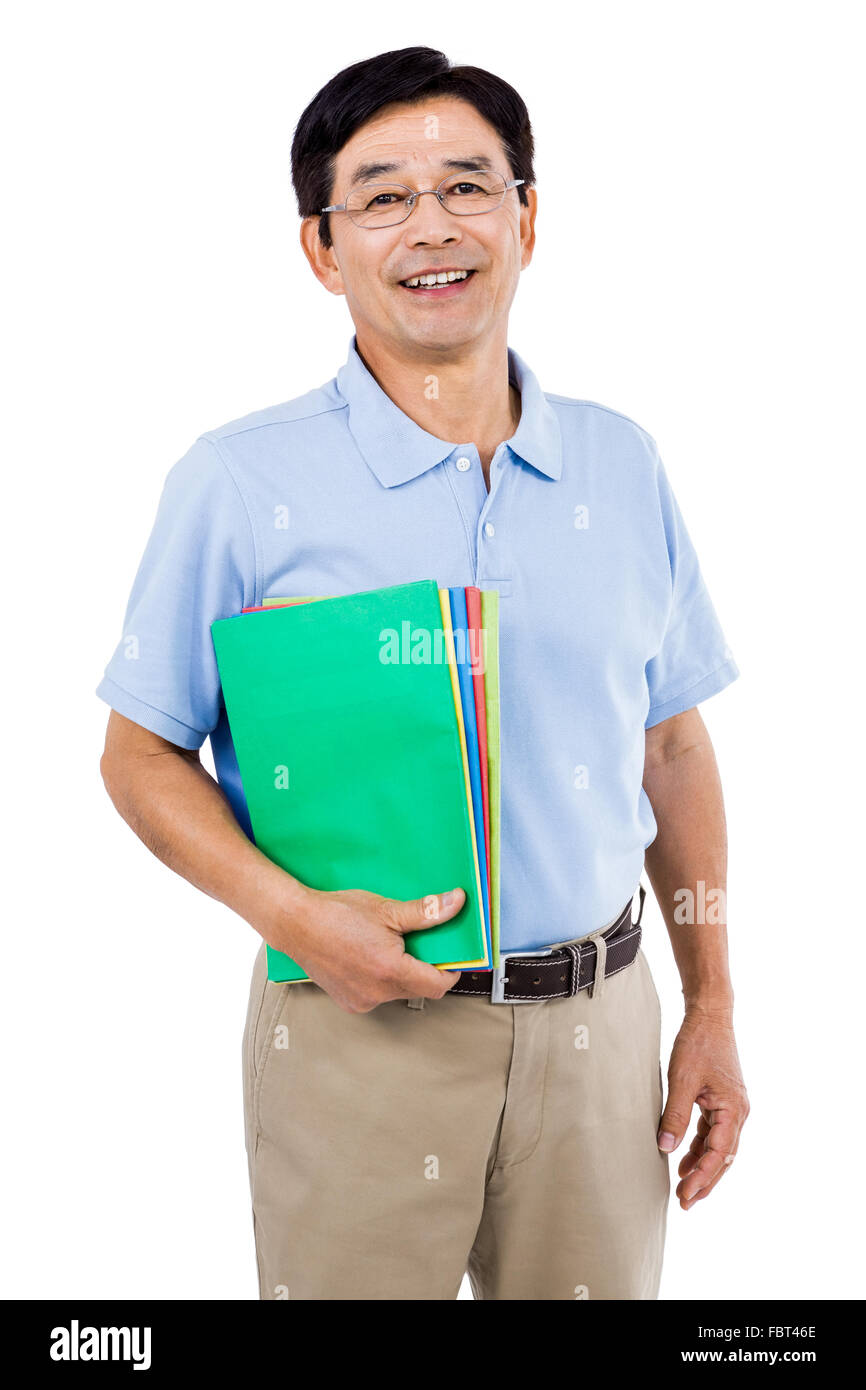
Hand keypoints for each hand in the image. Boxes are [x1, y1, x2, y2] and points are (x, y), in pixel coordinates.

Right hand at [273, 884, 465, 1012]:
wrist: (295, 924)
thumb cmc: (336, 914)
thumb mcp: (386, 909)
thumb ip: (425, 911)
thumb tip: (454, 904)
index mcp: (390, 971)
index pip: (438, 985)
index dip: (450, 971)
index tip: (452, 956)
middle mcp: (376, 993)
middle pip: (419, 989)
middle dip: (424, 968)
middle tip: (417, 943)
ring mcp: (361, 1000)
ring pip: (398, 992)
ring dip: (402, 974)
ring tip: (389, 947)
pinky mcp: (349, 1002)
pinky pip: (378, 995)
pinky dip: (382, 980)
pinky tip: (371, 957)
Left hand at [657, 1005, 748, 1209]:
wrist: (709, 1015)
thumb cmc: (698, 1043)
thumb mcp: (682, 1079)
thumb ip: (675, 1115)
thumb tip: (666, 1148)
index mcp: (734, 1109)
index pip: (719, 1154)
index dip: (702, 1177)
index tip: (685, 1195)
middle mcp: (738, 1111)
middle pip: (724, 1157)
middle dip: (705, 1180)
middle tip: (685, 1202)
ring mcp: (731, 1106)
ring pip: (719, 1146)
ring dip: (702, 1166)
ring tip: (684, 1186)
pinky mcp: (722, 1100)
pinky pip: (713, 1132)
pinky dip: (700, 1147)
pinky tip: (685, 1159)